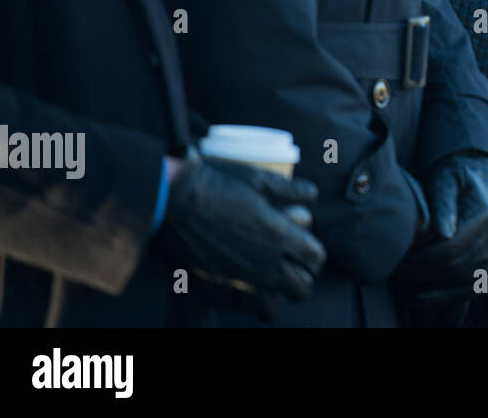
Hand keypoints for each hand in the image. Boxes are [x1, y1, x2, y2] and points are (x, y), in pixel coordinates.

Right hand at [160, 149, 326, 320]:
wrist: (173, 198)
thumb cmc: (217, 183)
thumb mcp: (258, 178)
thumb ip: (290, 189)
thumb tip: (311, 194)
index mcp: (279, 236)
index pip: (315, 258)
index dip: (313, 254)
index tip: (306, 248)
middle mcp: (264, 264)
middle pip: (301, 288)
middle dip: (301, 277)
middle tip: (292, 266)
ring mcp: (240, 281)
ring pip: (272, 308)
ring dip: (275, 295)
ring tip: (268, 280)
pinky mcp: (216, 289)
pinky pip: (242, 309)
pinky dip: (247, 301)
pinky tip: (242, 283)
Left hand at [393, 153, 487, 307]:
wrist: (483, 181)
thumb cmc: (457, 178)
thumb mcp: (446, 179)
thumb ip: (442, 202)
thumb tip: (441, 232)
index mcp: (486, 217)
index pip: (449, 250)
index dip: (419, 260)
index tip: (396, 262)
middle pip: (454, 270)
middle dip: (420, 276)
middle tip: (393, 275)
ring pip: (462, 285)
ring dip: (431, 291)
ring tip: (402, 289)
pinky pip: (471, 290)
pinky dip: (448, 298)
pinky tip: (423, 298)